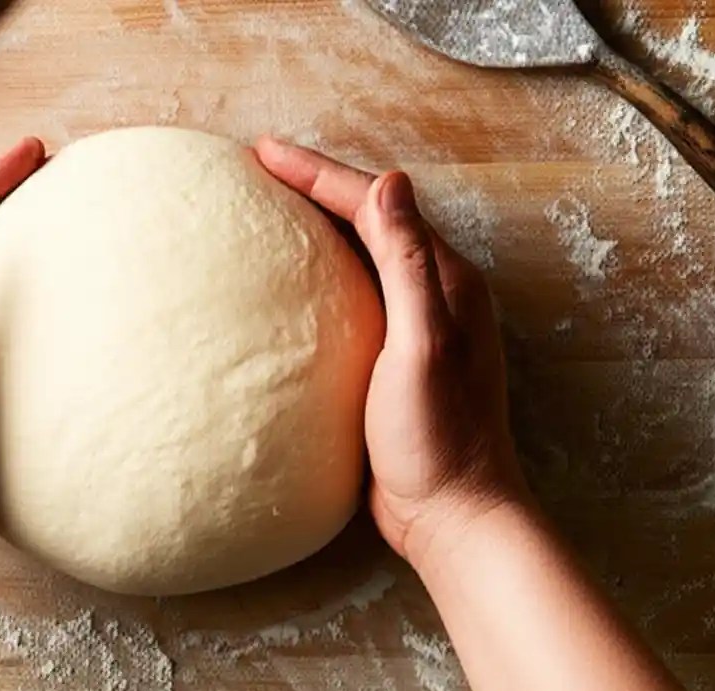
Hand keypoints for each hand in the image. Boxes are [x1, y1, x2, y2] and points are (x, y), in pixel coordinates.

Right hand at [254, 137, 527, 570]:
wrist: (453, 514)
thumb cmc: (439, 437)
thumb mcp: (422, 344)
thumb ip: (409, 265)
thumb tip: (392, 183)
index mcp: (447, 280)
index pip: (376, 205)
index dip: (319, 173)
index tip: (264, 153)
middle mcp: (436, 294)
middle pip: (370, 219)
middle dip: (317, 187)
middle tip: (261, 168)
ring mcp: (416, 326)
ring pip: (361, 255)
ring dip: (318, 225)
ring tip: (269, 210)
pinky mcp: (394, 358)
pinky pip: (353, 294)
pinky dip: (320, 272)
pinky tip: (290, 284)